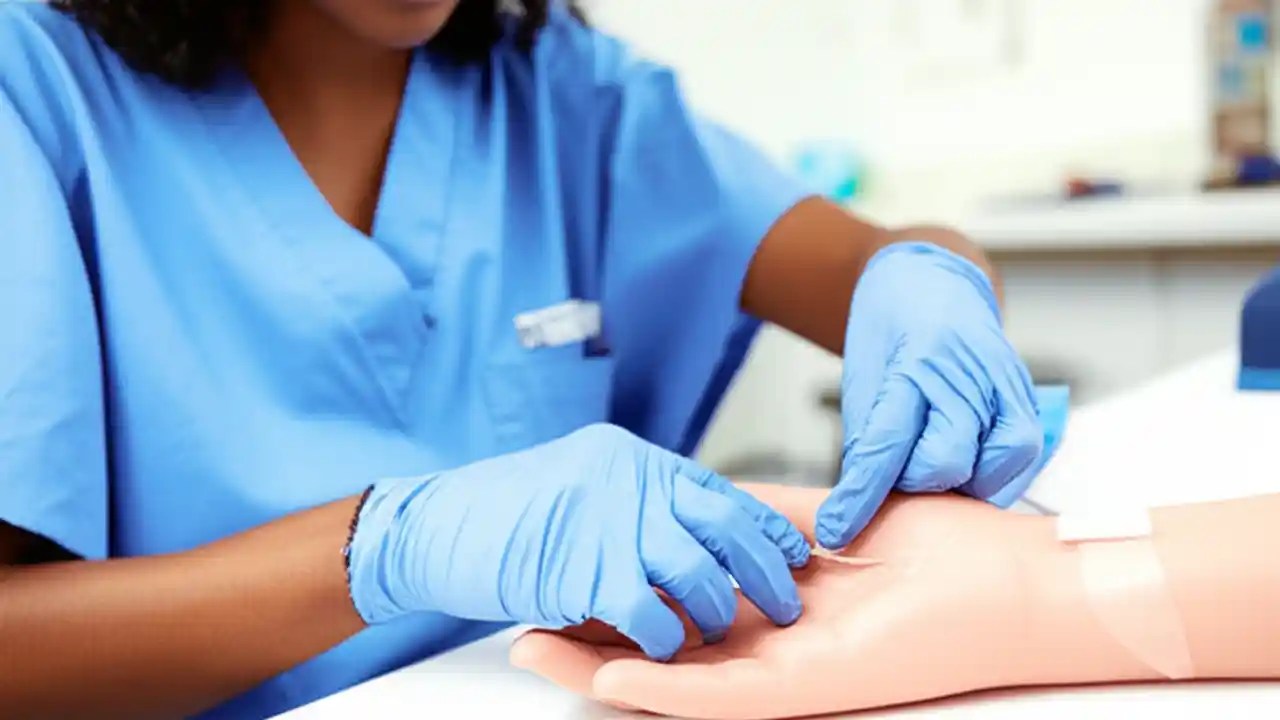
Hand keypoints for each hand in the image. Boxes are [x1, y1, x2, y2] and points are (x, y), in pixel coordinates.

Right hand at [346, 424, 810, 660]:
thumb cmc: (503, 509)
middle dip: (766, 574)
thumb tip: (692, 527)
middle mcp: (630, 483)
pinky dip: (667, 639)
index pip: (723, 492)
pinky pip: (653, 617)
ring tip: (718, 631)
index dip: (765, 528)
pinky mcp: (586, 572)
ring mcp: (609, 525)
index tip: (795, 554)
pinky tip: (667, 647)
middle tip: (787, 605)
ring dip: (717, 613)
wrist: (431, 525)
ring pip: (699, 577)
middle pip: (727, 530)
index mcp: (633, 460)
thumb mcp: (581, 479)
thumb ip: (635, 498)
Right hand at [511, 489, 1035, 719]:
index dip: (614, 599)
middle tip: (519, 628)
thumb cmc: (937, 546)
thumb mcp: (825, 515)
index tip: (559, 578)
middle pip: (659, 653)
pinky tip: (608, 672)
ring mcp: (783, 676)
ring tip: (534, 649)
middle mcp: (768, 652)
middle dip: (587, 642)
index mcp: (773, 614)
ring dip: (601, 669)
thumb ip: (763, 513)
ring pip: (673, 682)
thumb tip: (705, 497)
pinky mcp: (805, 691)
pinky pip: (720, 694)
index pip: (675, 610)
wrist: (1007, 575)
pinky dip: (662, 686)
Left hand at [817, 242, 1042, 549]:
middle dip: (917, 483)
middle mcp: (964, 375)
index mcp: (912, 365)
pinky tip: (971, 460)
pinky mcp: (1029, 399)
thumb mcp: (863, 381)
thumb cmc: (892, 334)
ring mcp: (1003, 386)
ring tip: (938, 458)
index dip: (859, 496)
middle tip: (904, 469)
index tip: (836, 529)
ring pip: (989, 473)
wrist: (934, 284)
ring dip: (960, 483)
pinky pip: (1020, 459)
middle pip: (943, 465)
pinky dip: (993, 475)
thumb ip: (868, 443)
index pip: (885, 445)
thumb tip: (860, 507)